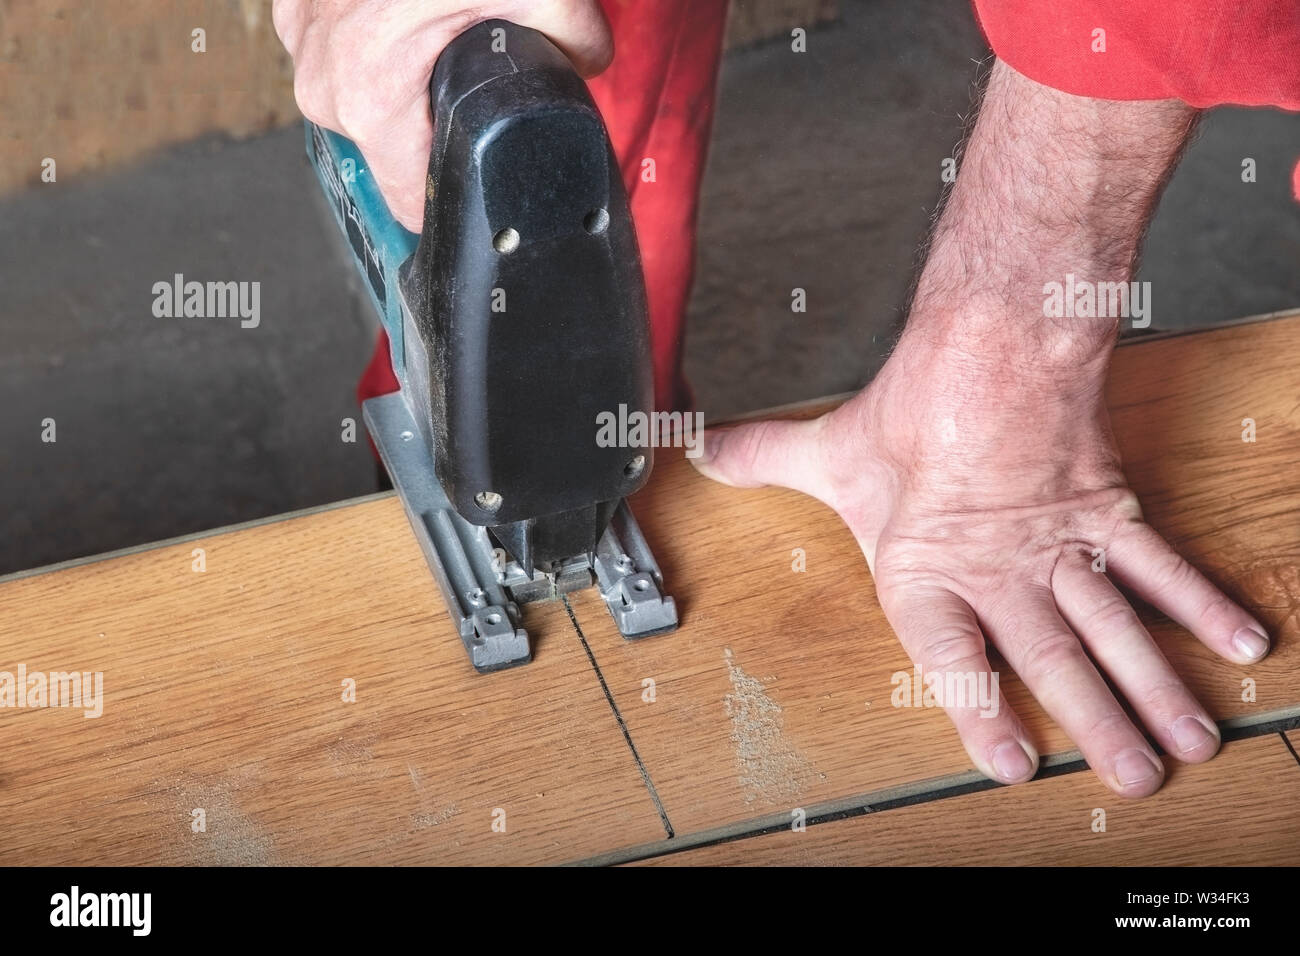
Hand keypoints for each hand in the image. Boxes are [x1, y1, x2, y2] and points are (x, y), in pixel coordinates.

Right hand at [273, 0, 611, 230]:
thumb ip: (576, 39)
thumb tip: (591, 62)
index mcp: (369, 96)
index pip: (411, 201)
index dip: (456, 198)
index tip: (483, 181)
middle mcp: (323, 80)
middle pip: (392, 150)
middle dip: (437, 128)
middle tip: (473, 85)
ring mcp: (302, 41)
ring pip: (366, 103)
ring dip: (406, 87)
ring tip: (440, 42)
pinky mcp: (296, 8)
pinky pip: (341, 53)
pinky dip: (375, 43)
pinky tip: (409, 21)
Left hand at [691, 60, 1271, 796]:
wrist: (990, 344)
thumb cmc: (914, 407)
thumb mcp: (827, 448)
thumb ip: (761, 459)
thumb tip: (695, 447)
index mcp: (927, 571)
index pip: (953, 659)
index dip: (979, 712)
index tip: (1007, 765)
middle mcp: (999, 571)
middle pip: (1054, 659)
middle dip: (1096, 723)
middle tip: (1135, 778)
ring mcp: (1060, 544)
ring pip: (1115, 628)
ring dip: (1155, 686)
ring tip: (1188, 742)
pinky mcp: (1106, 509)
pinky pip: (1160, 564)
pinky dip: (1202, 601)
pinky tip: (1241, 643)